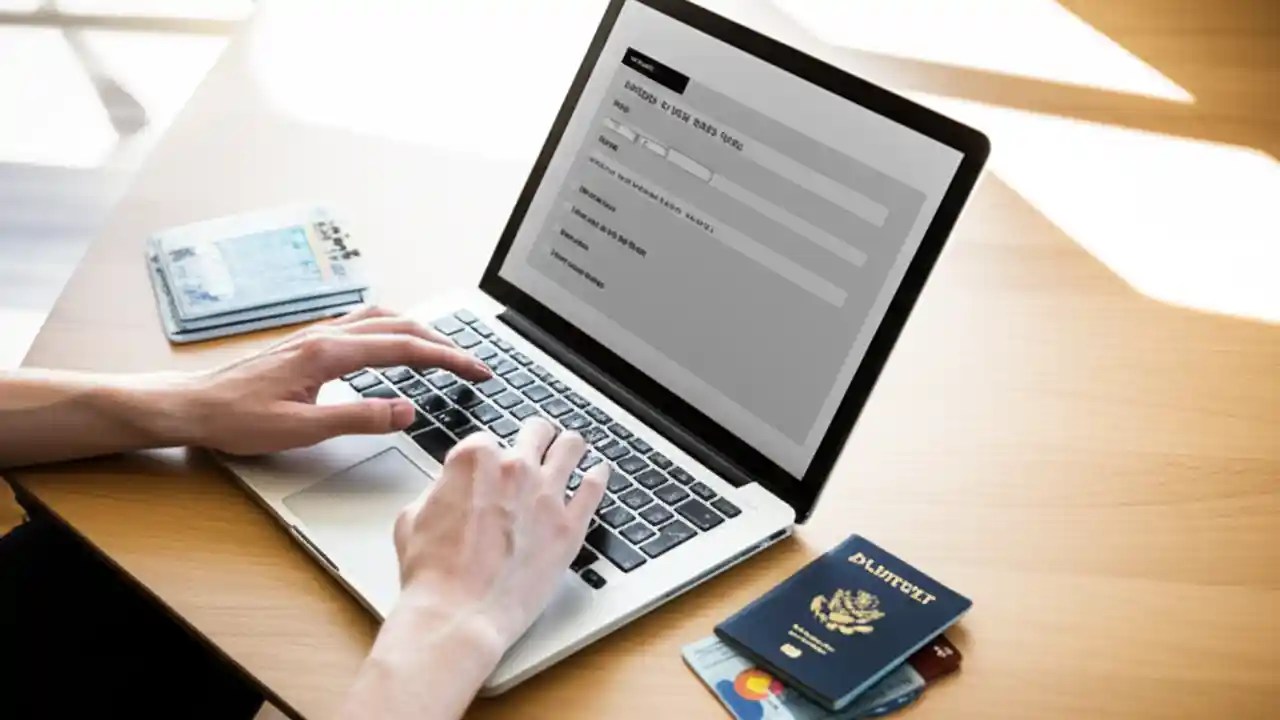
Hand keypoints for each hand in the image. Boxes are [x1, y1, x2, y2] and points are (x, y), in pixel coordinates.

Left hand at [180, 306, 490, 454]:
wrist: (193, 406)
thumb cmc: (237, 419)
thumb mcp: (302, 430)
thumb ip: (359, 418)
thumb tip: (407, 410)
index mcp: (330, 353)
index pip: (404, 349)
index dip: (447, 359)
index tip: (476, 370)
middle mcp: (327, 335)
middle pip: (400, 327)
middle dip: (443, 344)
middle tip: (473, 364)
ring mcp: (317, 335)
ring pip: (383, 319)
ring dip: (419, 332)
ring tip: (443, 351)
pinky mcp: (309, 342)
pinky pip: (363, 323)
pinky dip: (393, 330)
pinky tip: (394, 344)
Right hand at [341, 421, 607, 718]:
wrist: (458, 614)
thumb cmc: (432, 574)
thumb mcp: (413, 518)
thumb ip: (439, 491)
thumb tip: (450, 490)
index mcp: (473, 459)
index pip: (487, 439)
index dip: (486, 457)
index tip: (490, 470)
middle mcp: (514, 468)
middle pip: (536, 432)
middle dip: (534, 438)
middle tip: (536, 446)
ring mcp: (547, 495)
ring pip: (571, 446)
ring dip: (569, 447)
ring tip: (571, 450)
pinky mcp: (570, 525)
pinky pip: (595, 486)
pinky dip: (597, 476)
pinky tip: (597, 474)